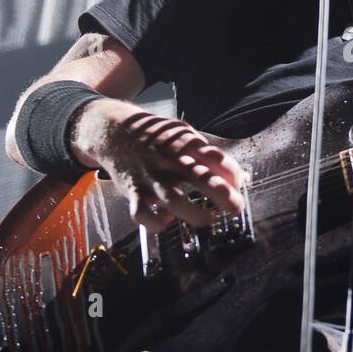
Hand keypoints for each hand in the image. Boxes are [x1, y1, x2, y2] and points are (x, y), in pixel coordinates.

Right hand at [72, 100, 249, 232]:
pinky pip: (142, 213)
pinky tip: (167, 219)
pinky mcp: (132, 190)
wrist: (111, 129)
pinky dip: (156, 221)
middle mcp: (168, 159)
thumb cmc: (156, 136)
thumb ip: (208, 155)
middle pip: (200, 177)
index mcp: (184, 143)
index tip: (240, 184)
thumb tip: (240, 177)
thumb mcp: (183, 135)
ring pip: (173, 199)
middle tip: (237, 207)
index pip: (215, 157)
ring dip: (195, 213)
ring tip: (209, 217)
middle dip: (223, 195)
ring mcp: (150, 176)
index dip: (232, 173)